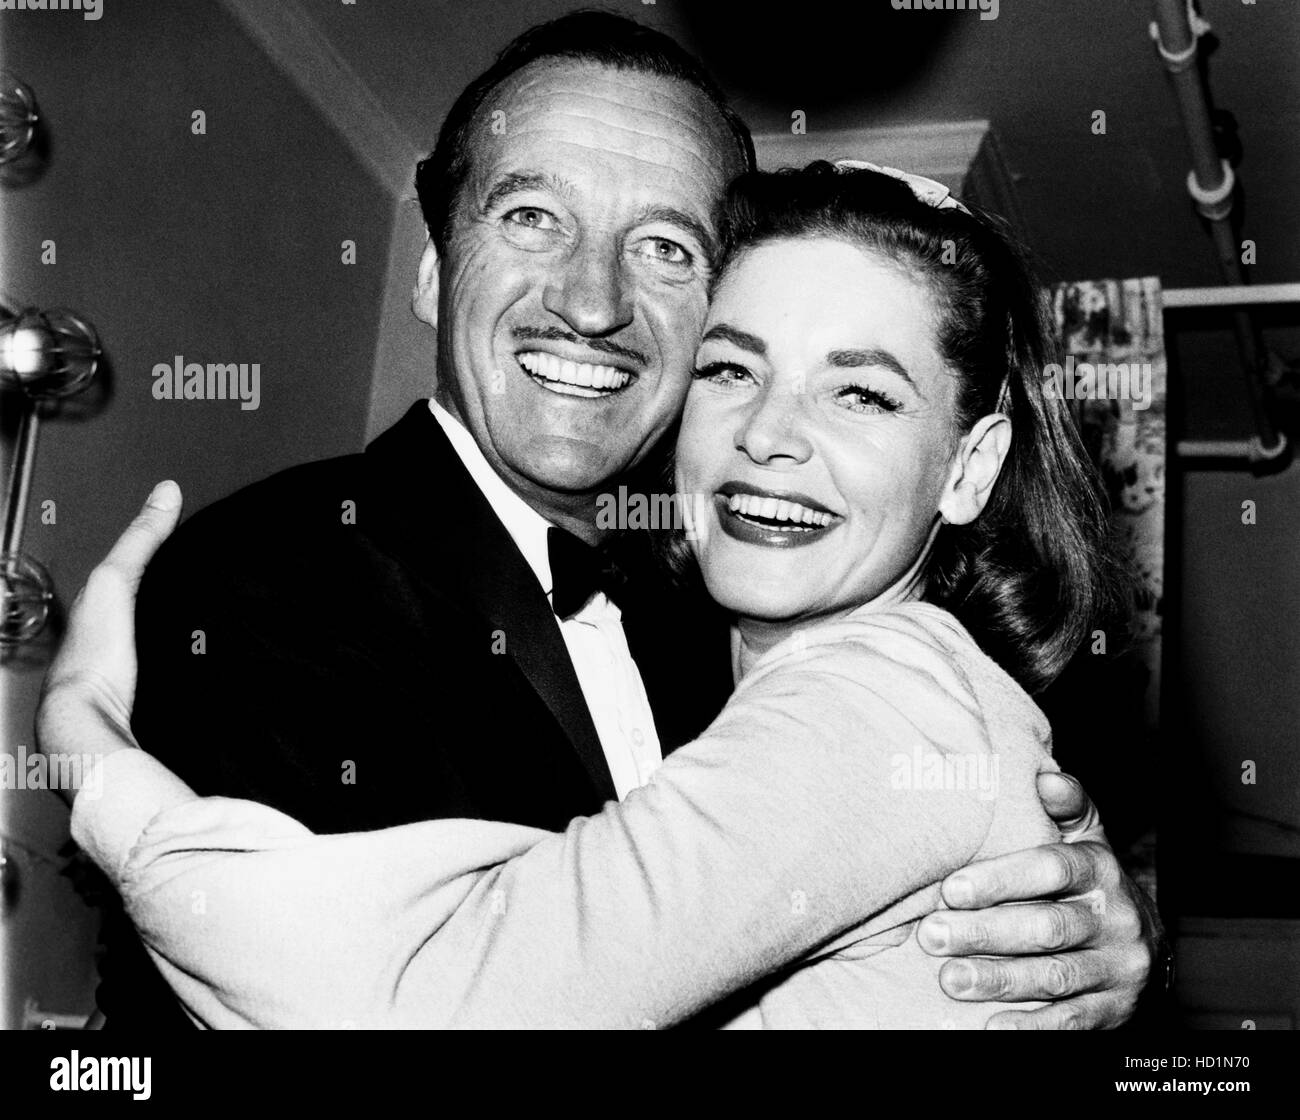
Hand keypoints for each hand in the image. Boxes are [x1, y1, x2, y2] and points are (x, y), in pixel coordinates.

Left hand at [36, 481, 182, 803]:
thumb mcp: (116, 580)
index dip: (147, 554)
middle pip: (136, 606)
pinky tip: (196, 662)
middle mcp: (102, 639)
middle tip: (200, 576)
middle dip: (164, 593)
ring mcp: (118, 671)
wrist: (89, 721)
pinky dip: (180, 660)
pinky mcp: (142, 699)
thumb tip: (165, 493)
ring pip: (149, 639)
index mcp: (94, 607)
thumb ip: (139, 540)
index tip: (178, 538)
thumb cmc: (93, 656)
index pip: (123, 570)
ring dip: (172, 631)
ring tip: (206, 618)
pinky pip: (164, 668)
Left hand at [916, 770, 1159, 1028]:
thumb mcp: (1085, 836)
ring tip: (950, 979)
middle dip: (985, 932)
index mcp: (1101, 869)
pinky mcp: (1113, 1011)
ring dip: (997, 979)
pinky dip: (1028, 1025)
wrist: (1149, 946)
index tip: (952, 889)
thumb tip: (1047, 775)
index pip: (1051, 870)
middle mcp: (1115, 919)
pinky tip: (988, 1025)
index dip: (1000, 879)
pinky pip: (1069, 1021)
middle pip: (1047, 927)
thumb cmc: (1090, 881)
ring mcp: (1118, 969)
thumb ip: (1067, 805)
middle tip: (933, 935)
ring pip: (1054, 976)